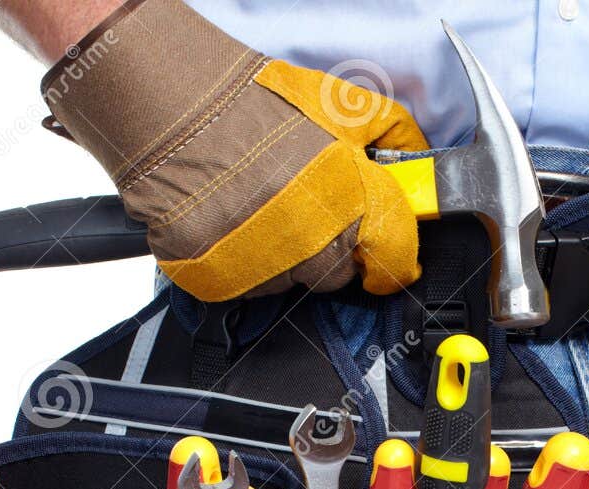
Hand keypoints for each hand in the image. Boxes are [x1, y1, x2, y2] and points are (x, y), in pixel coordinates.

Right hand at [43, 0, 428, 300]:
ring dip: (286, 256)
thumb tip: (419, 158)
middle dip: (334, 247)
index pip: (395, 257)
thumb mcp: (339, 104)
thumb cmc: (251, 102)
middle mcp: (312, 243)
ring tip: (263, 205)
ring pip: (292, 283)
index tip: (386, 253)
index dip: (394, 256)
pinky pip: (246, 286)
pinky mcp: (220, 280)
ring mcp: (264, 267)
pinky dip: (243, 262)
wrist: (170, 105)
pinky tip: (234, 221)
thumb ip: (391, 134)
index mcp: (350, 202)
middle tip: (309, 208)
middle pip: (341, 275)